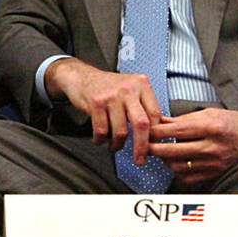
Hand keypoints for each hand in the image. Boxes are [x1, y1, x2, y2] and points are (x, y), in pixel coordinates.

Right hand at [47, 59, 161, 159]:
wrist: (82, 76)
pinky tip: (100, 139)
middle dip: (141, 147)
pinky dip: (101, 140)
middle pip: (142, 124)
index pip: (155, 114)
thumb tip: (155, 133)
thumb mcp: (131, 88)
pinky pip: (102, 130)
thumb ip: (143, 106)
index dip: (155, 134)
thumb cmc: (108, 86)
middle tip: (140, 159)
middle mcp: (128, 89)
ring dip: (117, 145)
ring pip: (121, 131)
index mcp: (141, 84)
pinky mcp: (96, 103)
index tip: (153, 146)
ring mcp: (111, 96)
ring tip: (114, 147)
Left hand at [147, 109, 237, 185]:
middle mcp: (211, 147)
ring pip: (177, 166)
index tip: (146, 130)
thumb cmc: (234, 123)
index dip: (156, 131)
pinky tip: (175, 162)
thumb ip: (183, 119)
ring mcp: (213, 163)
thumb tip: (160, 121)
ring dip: (164, 160)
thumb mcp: (209, 113)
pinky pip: (187, 177)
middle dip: (153, 148)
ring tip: (161, 152)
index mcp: (210, 127)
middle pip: (172, 151)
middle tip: (145, 145)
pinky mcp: (213, 174)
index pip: (174, 131)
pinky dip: (177, 171)